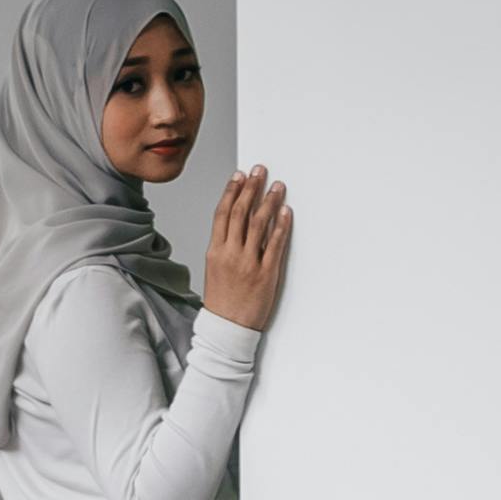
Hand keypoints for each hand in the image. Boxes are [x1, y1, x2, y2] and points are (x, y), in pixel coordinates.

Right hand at [203, 164, 291, 330]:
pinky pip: (275, 244)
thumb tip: (234, 222)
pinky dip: (282, 226)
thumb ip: (223, 246)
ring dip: (269, 201)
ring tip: (277, 186)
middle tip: (259, 171)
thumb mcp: (214, 269)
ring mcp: (248, 263)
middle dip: (251, 188)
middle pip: (241, 212)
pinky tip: (286, 212)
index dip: (232, 191)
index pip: (223, 213)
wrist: (228, 328)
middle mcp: (230, 254)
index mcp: (215, 251)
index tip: (239, 176)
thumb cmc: (222, 301)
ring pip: (259, 224)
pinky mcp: (266, 273)